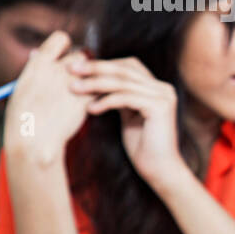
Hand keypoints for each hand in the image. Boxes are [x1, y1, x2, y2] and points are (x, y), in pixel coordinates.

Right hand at [4, 31, 94, 163]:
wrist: (35, 138)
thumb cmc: (24, 115)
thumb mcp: (23, 85)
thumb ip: (36, 68)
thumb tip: (38, 53)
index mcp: (39, 63)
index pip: (60, 39)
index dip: (64, 47)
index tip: (63, 58)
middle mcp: (58, 69)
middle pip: (81, 56)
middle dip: (82, 67)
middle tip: (77, 80)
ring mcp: (74, 83)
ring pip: (93, 73)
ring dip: (92, 80)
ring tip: (81, 94)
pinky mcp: (87, 97)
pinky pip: (100, 88)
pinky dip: (99, 94)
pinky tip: (92, 104)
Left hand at [70, 55, 187, 190]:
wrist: (160, 169)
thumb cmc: (142, 146)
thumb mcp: (128, 115)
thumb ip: (119, 97)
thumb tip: (95, 81)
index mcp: (157, 88)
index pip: (128, 65)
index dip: (102, 64)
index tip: (76, 67)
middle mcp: (163, 88)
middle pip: (125, 69)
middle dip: (95, 68)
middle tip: (70, 69)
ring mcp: (164, 97)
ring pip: (123, 82)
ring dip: (95, 84)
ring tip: (74, 88)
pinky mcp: (160, 108)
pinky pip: (126, 97)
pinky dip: (106, 101)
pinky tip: (91, 109)